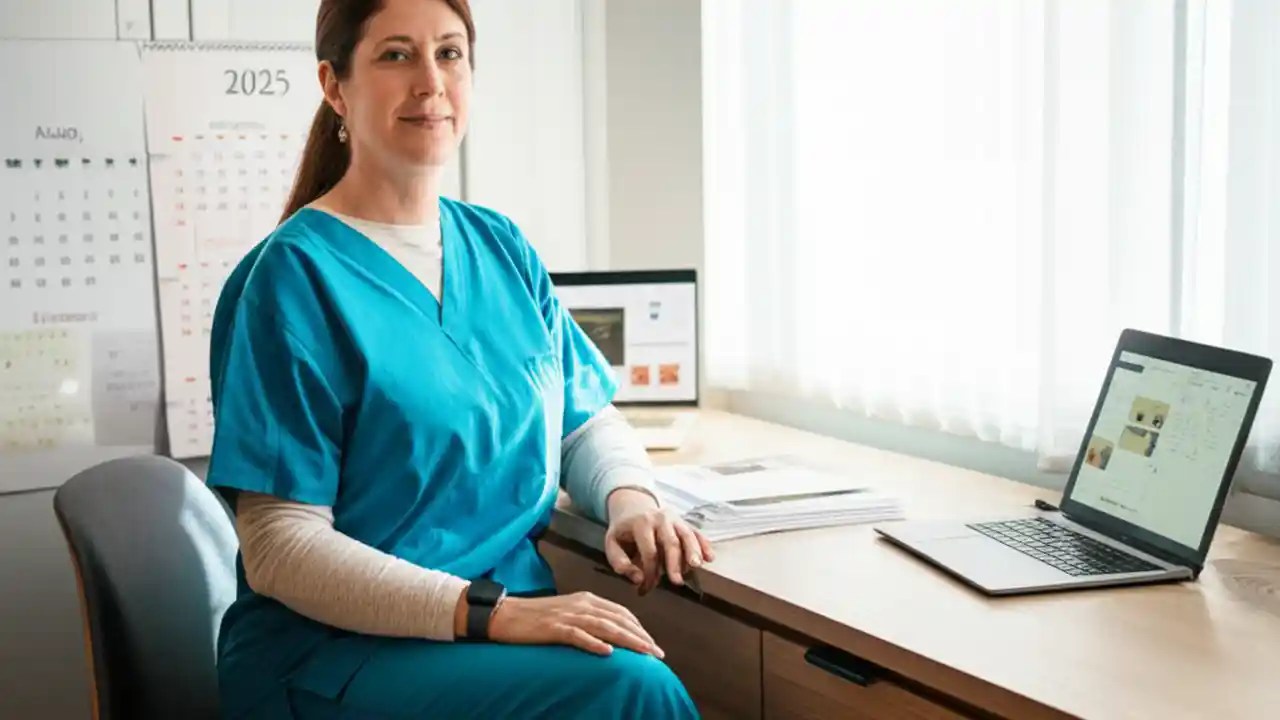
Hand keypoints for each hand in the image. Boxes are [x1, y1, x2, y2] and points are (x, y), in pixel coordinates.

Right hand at [487, 592, 664, 657]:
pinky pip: (578, 635)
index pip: (620, 612)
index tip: (651, 641)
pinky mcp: (554, 627)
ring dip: (628, 640)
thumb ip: (588, 618)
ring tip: (644, 653)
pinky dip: (594, 643)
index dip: (638, 627)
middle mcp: (581, 604)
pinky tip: (608, 653)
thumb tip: (610, 634)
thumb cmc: (536, 616)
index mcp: (586, 599)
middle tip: (657, 652)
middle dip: (641, 636)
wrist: (506, 613)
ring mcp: (567, 615)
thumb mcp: (567, 611)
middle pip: (618, 620)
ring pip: (605, 627)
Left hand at [604, 488, 714, 594]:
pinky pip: (696, 533)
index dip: (649, 572)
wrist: (634, 507)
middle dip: (674, 562)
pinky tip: (710, 557)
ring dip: (694, 551)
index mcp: (641, 523)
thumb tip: (638, 579)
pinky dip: (704, 544)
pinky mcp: (684, 522)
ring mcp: (675, 519)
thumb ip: (619, 562)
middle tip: (677, 581)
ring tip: (697, 566)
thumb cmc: (624, 530)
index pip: (649, 551)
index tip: (646, 588)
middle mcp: (660, 519)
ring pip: (687, 535)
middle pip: (671, 541)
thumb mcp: (612, 543)